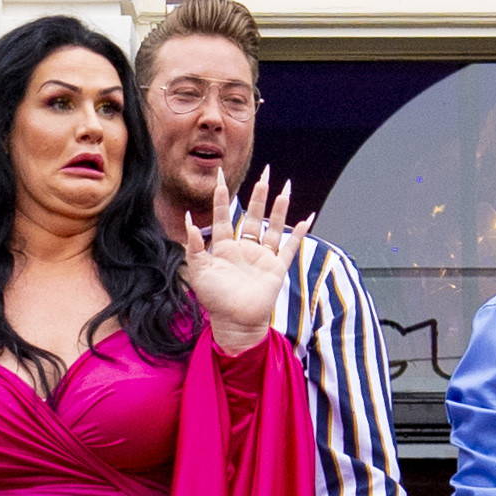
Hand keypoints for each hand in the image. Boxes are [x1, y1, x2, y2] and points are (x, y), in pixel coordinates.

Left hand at [182, 171, 309, 354]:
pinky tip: (307, 218)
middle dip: (259, 194)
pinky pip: (290, 247)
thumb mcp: (197, 271)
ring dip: (280, 208)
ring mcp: (262, 257)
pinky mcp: (276, 268)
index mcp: (224, 247)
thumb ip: (193, 246)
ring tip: (285, 188)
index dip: (222, 197)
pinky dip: (299, 233)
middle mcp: (245, 248)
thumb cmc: (215, 300)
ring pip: (273, 226)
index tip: (220, 177)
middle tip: (266, 172)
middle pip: (254, 215)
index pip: (224, 215)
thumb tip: (189, 220)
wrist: (235, 323)